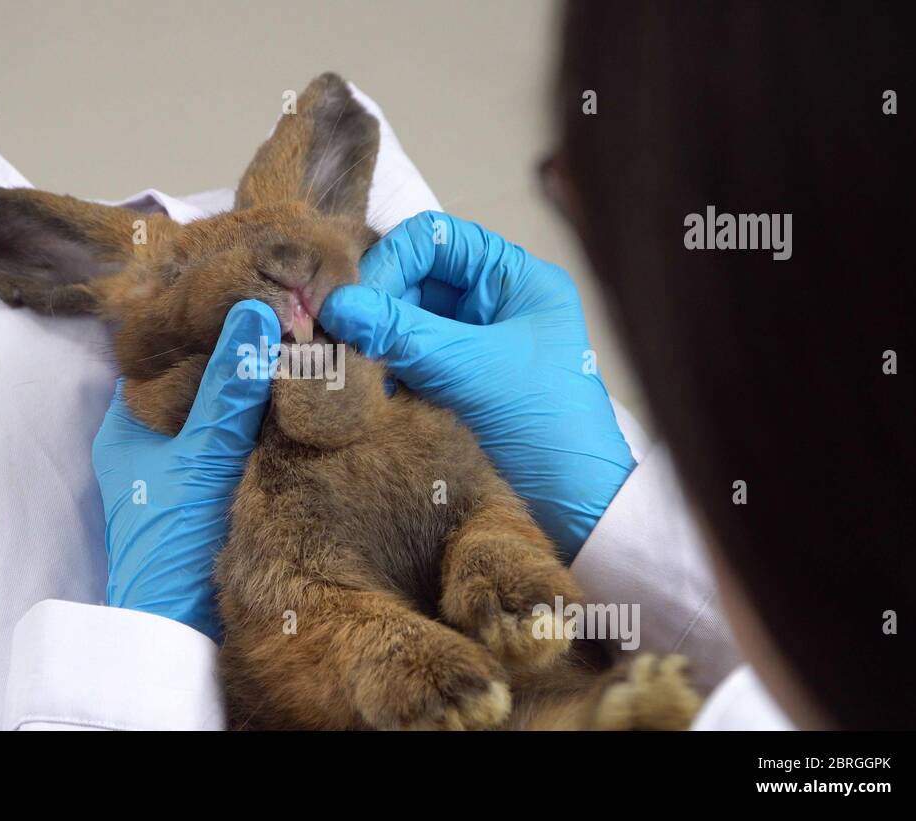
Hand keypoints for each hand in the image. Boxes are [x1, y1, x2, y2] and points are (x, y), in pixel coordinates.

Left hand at [92, 300, 279, 640]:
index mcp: (129, 422)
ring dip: (253, 382)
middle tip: (287, 309)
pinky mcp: (211, 490)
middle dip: (236, 346)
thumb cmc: (176, 538)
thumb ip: (231, 385)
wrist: (183, 626)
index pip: (164, 349)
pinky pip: (237, 437)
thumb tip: (255, 311)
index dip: (204, 316)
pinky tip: (296, 396)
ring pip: (219, 406)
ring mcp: (181, 467)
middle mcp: (149, 440)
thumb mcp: (206, 453)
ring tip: (299, 339)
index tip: (250, 287)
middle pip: (196, 375)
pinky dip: (261, 417)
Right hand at [319, 211, 633, 560]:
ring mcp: (474, 343)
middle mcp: (494, 303)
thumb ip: (403, 333)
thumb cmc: (547, 431)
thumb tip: (337, 304)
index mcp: (516, 280)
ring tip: (351, 364)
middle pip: (413, 278)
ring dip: (374, 340)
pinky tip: (370, 389)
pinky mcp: (456, 383)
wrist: (577, 510)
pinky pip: (406, 360)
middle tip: (338, 335)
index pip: (435, 240)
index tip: (354, 303)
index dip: (389, 263)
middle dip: (375, 304)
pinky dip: (384, 370)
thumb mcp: (472, 372)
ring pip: (403, 321)